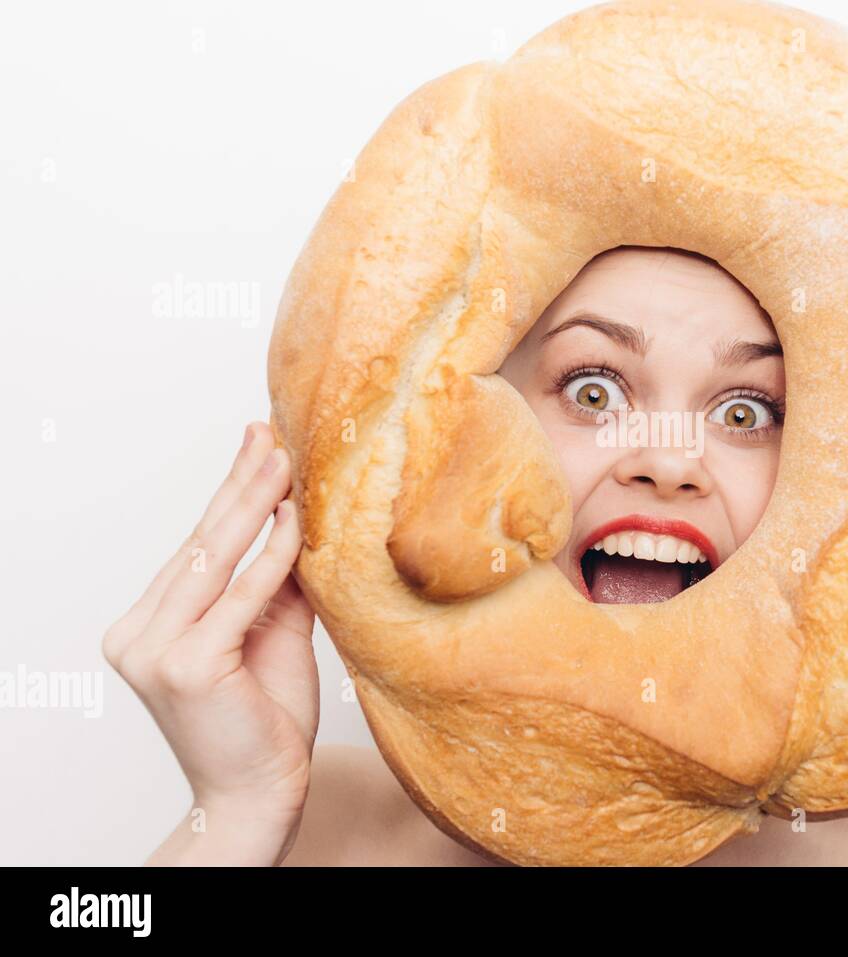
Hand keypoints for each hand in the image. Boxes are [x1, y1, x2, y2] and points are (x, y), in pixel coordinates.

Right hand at [103, 422, 319, 864]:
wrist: (259, 793)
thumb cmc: (266, 718)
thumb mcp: (271, 635)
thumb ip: (274, 584)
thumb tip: (298, 520)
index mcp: (149, 624)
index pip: (197, 547)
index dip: (230, 494)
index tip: (257, 444)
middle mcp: (140, 633)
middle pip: (201, 544)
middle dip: (240, 484)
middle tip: (269, 434)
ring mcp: (155, 650)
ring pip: (215, 560)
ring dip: (254, 503)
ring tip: (283, 458)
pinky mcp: (186, 665)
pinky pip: (241, 597)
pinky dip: (272, 556)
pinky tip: (294, 519)